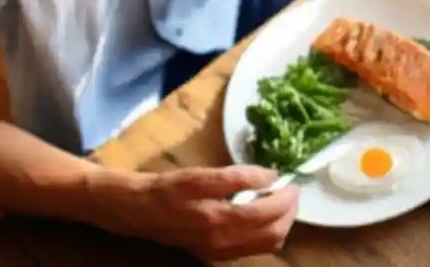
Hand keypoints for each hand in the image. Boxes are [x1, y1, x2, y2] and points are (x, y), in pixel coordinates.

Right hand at [92, 165, 299, 259]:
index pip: (268, 214)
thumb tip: (270, 176)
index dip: (286, 198)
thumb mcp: (199, 175)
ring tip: (281, 201)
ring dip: (281, 224)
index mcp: (219, 221)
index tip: (293, 181)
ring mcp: (221, 252)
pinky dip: (267, 234)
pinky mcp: (217, 254)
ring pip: (267, 245)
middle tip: (291, 191)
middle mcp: (223, 243)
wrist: (137, 211)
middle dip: (289, 212)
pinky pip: (253, 249)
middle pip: (273, 234)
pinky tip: (263, 215)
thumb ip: (236, 176)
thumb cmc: (167, 189)